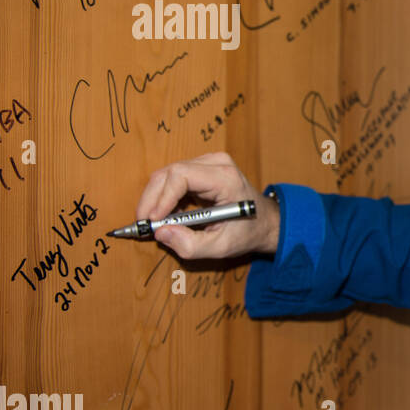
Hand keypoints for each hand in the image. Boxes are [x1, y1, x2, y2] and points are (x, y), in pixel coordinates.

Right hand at [135, 152, 279, 259]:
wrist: (265, 222)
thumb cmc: (247, 232)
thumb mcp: (221, 247)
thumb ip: (191, 245)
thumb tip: (161, 233)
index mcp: (225, 178)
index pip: (182, 176)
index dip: (162, 197)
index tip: (152, 219)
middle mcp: (216, 163)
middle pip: (170, 172)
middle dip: (151, 199)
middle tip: (144, 223)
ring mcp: (208, 163)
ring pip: (167, 174)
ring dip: (156, 198)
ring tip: (156, 221)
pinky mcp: (201, 168)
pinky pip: (173, 178)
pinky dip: (164, 197)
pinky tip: (167, 215)